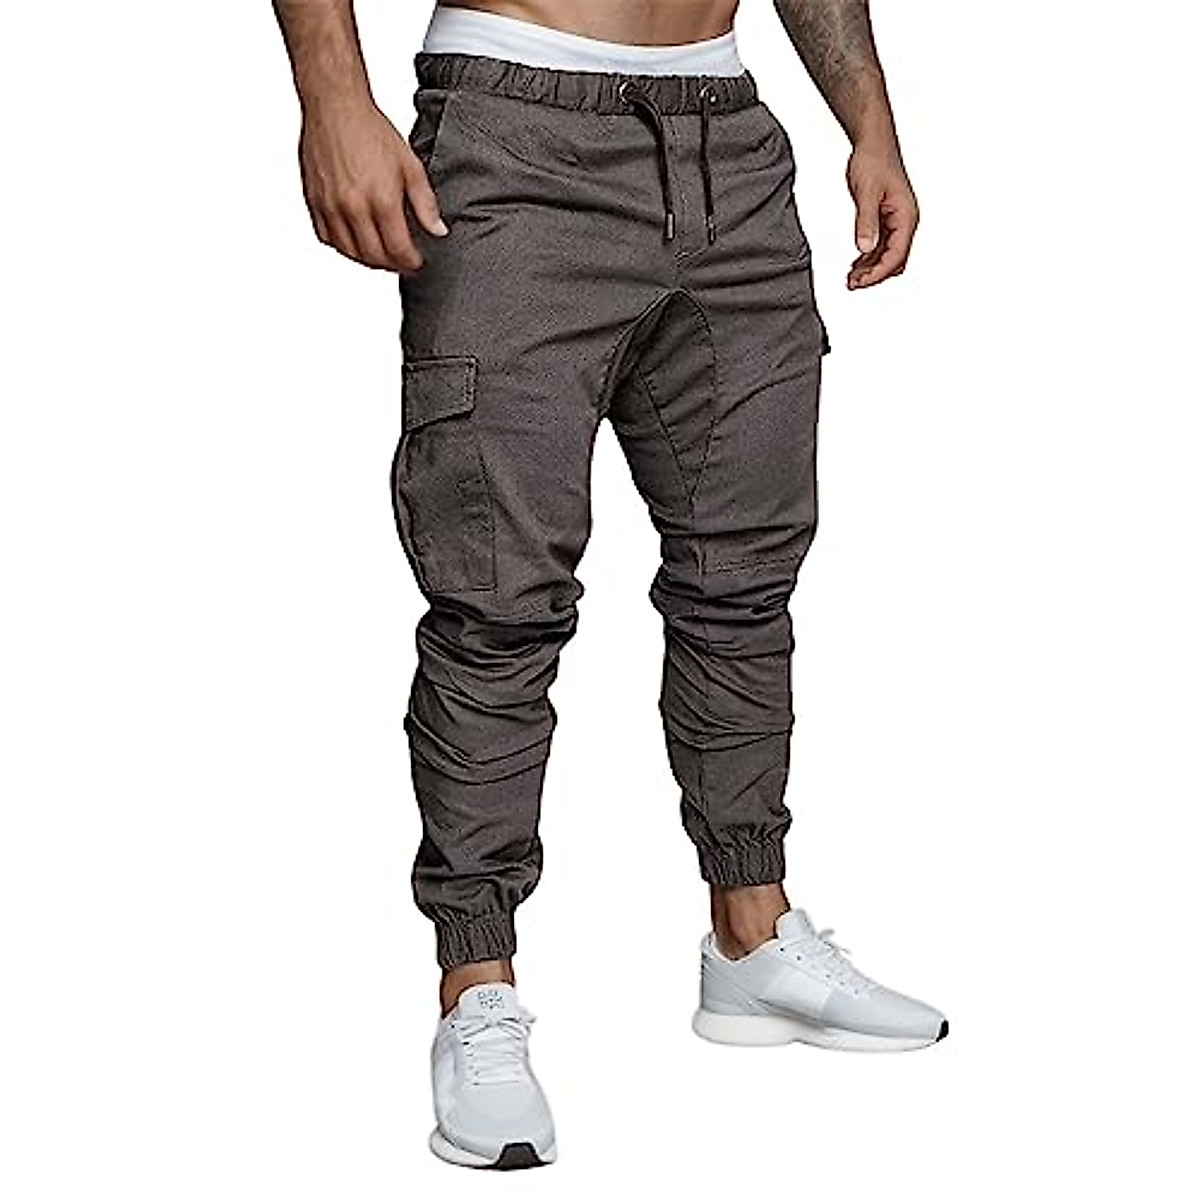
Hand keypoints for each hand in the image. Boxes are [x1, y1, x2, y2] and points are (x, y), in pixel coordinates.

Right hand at [299, 100, 446, 272]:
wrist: (334, 107)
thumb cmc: (371, 131)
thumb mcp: (410, 165)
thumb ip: (425, 203)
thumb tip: (438, 231)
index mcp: (381, 199)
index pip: (398, 250)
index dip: (411, 262)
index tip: (417, 262)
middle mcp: (353, 207)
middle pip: (374, 257)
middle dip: (392, 265)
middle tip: (402, 262)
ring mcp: (330, 206)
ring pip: (349, 253)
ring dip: (368, 260)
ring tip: (382, 255)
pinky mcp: (313, 201)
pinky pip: (327, 238)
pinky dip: (343, 246)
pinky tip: (356, 241)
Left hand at [845, 141, 918, 288]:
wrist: (873, 142)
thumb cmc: (874, 160)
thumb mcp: (867, 192)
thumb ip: (866, 222)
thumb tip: (865, 249)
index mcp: (907, 217)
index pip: (897, 255)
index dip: (878, 273)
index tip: (860, 282)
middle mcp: (905, 222)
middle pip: (894, 261)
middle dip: (874, 275)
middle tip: (852, 283)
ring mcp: (896, 222)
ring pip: (887, 256)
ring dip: (870, 269)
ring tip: (850, 279)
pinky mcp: (886, 220)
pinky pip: (881, 247)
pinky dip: (868, 259)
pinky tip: (855, 265)